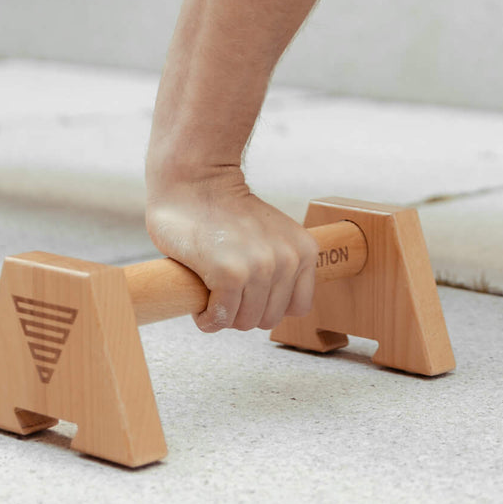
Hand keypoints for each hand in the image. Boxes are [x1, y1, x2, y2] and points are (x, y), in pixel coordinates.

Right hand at [145, 169, 319, 333]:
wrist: (197, 181)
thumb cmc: (227, 211)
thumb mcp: (275, 236)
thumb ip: (283, 265)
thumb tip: (274, 308)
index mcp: (305, 251)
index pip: (298, 307)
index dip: (270, 305)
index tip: (249, 291)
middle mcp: (288, 260)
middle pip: (268, 319)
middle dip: (243, 311)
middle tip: (225, 290)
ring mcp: (261, 268)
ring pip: (243, 322)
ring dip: (223, 314)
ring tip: (212, 290)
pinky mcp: (230, 274)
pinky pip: (219, 319)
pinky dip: (206, 318)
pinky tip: (200, 302)